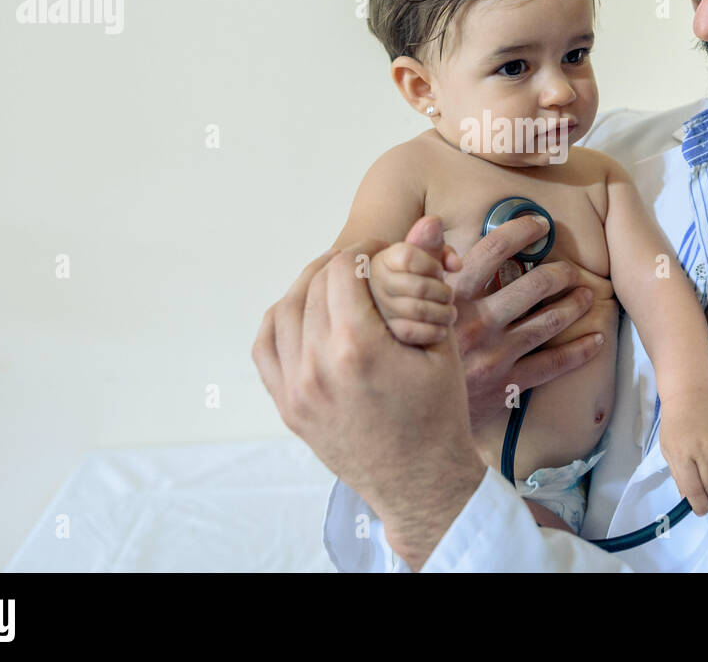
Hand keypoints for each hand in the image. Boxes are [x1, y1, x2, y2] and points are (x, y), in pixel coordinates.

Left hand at [251, 239, 485, 569]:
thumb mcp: (442, 342)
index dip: (365, 250)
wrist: (420, 482)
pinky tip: (304, 314)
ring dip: (307, 288)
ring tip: (335, 285)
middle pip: (313, 286)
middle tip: (364, 265)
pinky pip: (265, 348)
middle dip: (340, 266)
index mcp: (357, 348)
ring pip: (283, 311)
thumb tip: (426, 224)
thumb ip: (427, 280)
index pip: (343, 269)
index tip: (382, 252)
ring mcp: (295, 390)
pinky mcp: (286, 406)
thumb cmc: (439, 413)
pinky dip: (280, 321)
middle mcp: (316, 367)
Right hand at [367, 224, 461, 344]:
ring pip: (418, 310)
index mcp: (381, 260)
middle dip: (443, 292)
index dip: (431, 265)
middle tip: (449, 296)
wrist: (403, 317)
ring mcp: (376, 311)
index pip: (408, 256)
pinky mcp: (383, 336)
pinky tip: (440, 330)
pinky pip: (413, 334)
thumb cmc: (419, 282)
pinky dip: (434, 332)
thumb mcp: (427, 260)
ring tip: (449, 313)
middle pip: (419, 286)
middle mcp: (373, 284)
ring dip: (443, 313)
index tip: (439, 272)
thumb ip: (435, 244)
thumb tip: (440, 234)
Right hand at [408, 214, 612, 432]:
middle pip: (533, 286)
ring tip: (587, 294)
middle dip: (560, 273)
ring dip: (574, 305)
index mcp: (451, 297)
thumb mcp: (399, 300)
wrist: (404, 410)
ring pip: (548, 322)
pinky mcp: (507, 384)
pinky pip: (553, 365)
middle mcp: (477, 323)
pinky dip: (580, 351)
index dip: (520, 232)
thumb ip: (420, 260)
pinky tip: (596, 340)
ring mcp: (495, 355)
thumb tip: (432, 221)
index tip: (539, 224)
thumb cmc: (404, 347)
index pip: (492, 252)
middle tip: (571, 269)